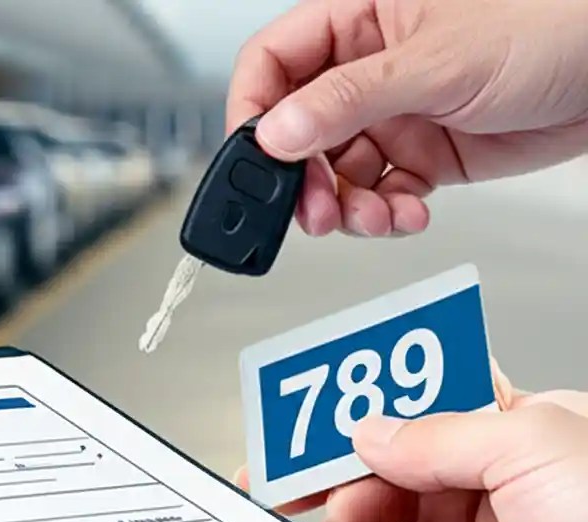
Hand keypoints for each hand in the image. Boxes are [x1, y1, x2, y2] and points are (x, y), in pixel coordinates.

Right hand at [228, 0, 587, 237]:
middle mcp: (369, 67)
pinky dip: (385, 213)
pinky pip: (381, 193)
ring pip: (336, 171)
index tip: (253, 159)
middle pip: (298, 129)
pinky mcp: (426, 154)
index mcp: (360, 17)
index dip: (253, 110)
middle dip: (301, 177)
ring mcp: (397, 112)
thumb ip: (348, 101)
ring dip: (345, 205)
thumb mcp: (436, 63)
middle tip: (312, 209)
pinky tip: (404, 213)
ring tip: (368, 217)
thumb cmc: (552, 23)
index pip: (274, 62)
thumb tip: (275, 133)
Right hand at [234, 362, 587, 521]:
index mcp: (532, 441)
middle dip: (358, 478)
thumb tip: (373, 432)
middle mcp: (517, 501)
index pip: (433, 414)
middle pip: (408, 480)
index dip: (372, 415)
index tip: (316, 426)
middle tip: (323, 484)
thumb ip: (440, 434)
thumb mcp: (535, 447)